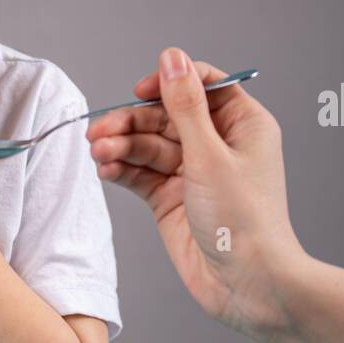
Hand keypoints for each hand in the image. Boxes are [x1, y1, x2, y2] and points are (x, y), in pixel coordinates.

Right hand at [86, 47, 303, 334]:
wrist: (245, 283)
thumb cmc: (244, 222)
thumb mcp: (210, 155)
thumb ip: (185, 106)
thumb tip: (171, 59)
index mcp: (242, 124)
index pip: (201, 86)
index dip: (168, 84)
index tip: (140, 91)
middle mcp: (217, 145)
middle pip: (165, 117)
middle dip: (131, 123)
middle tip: (99, 132)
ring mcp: (192, 173)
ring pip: (148, 146)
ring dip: (120, 147)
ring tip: (97, 153)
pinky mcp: (171, 199)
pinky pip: (140, 174)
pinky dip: (121, 169)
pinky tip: (104, 169)